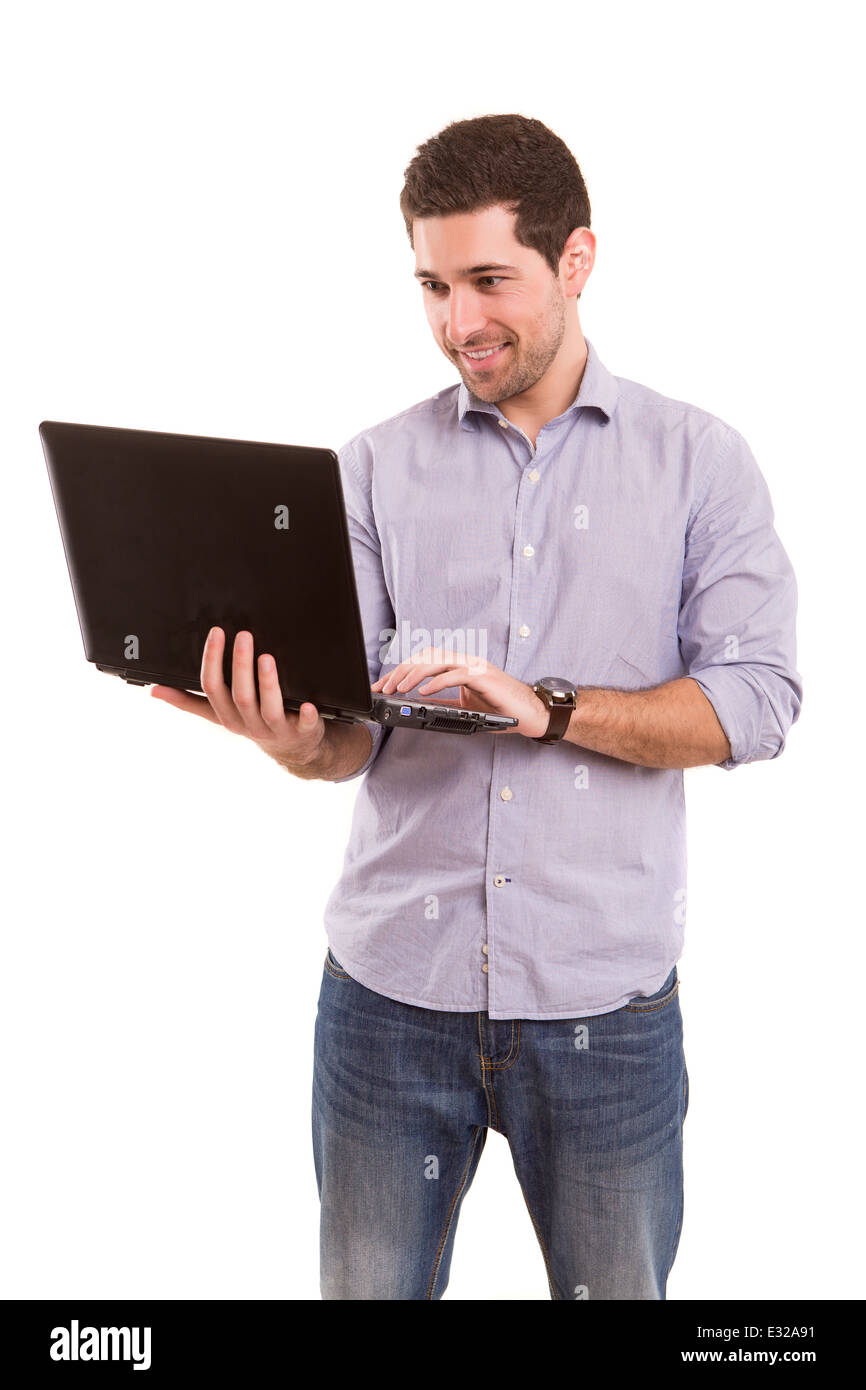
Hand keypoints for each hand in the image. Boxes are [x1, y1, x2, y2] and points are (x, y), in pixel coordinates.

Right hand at [150, 626, 325, 767]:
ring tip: (267, 657)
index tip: (217, 632)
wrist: (293, 749)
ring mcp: (275, 729)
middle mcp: (248, 723)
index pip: (212, 687)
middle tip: (244, 635)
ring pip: (268, 707)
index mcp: (226, 715)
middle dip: (240, 664)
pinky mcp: (302, 732)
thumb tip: (154, 690)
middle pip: (240, 695)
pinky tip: (308, 704)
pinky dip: (307, 715)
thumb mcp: (219, 713)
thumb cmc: (253, 722)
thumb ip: (189, 701)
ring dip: (267, 683)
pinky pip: (304, 725)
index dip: (212, 659)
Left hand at [371, 646, 549, 738]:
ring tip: (398, 688)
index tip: (383, 686)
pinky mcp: (484, 676)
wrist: (530, 713)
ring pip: (437, 661)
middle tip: (384, 687)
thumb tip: (418, 705)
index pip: (424, 662)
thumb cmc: (501, 708)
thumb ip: (444, 702)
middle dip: (401, 671)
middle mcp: (465, 661)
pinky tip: (423, 692)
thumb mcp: (464, 707)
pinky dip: (436, 682)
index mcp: (459, 665)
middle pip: (425, 657)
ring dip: (414, 674)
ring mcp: (475, 666)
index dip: (401, 672)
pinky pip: (455, 674)